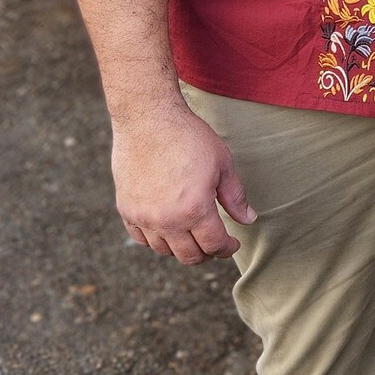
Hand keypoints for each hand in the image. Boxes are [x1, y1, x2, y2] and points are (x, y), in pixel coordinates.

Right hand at [111, 94, 255, 263]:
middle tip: (214, 243)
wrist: (148, 118)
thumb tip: (248, 219)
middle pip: (189, 256)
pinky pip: (140, 238)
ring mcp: (143, 216)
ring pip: (164, 250)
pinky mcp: (126, 208)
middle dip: (207, 253)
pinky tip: (166, 228)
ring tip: (191, 235)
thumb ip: (235, 197)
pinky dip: (155, 239)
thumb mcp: (222, 163)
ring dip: (181, 248)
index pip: (214, 245)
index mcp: (195, 209)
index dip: (227, 248)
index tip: (232, 243)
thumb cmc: (188, 136)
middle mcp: (167, 220)